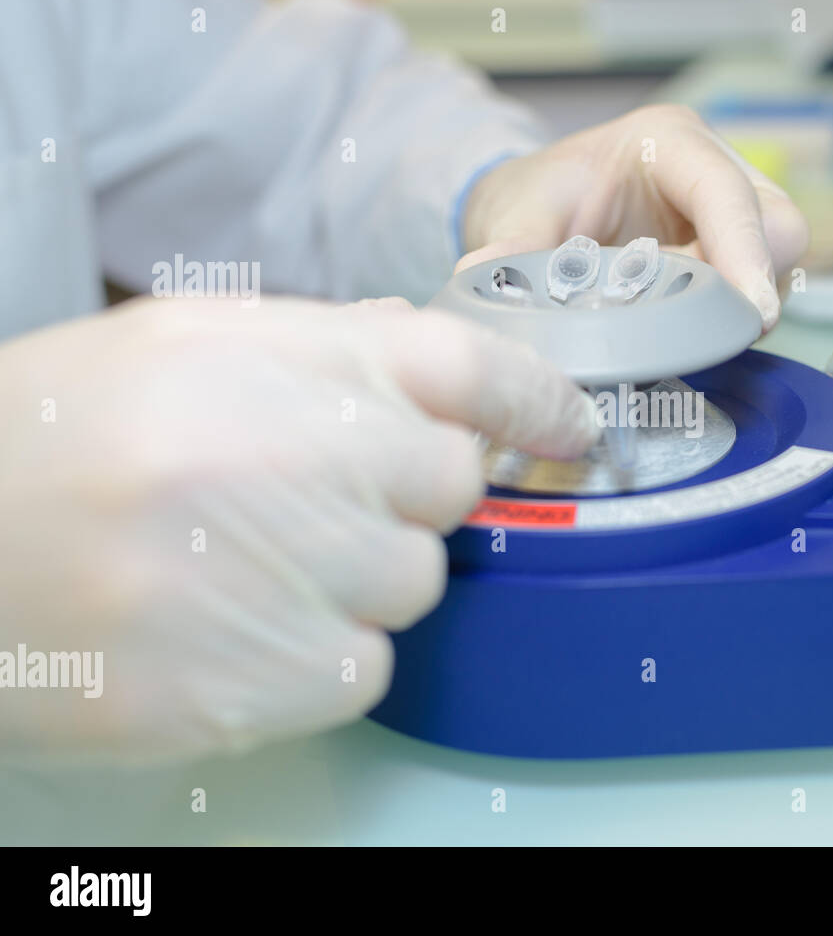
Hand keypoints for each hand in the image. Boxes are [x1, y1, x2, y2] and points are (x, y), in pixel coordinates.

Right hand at [0, 296, 596, 763]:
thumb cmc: (60, 441)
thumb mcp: (181, 347)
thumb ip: (325, 350)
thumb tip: (447, 377)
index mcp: (263, 358)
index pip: (457, 364)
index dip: (534, 394)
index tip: (572, 424)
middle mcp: (275, 459)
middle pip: (450, 485)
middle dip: (409, 495)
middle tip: (317, 497)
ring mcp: (261, 578)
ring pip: (414, 584)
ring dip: (362, 576)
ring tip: (249, 562)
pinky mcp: (243, 685)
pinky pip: (364, 666)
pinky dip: (323, 651)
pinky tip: (236, 625)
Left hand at [458, 104, 808, 331]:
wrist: (537, 213)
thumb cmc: (536, 198)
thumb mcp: (517, 216)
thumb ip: (511, 246)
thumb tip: (483, 275)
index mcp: (667, 140)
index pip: (728, 195)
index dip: (746, 254)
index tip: (751, 314)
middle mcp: (711, 168)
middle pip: (775, 229)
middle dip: (745, 285)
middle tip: (688, 329)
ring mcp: (729, 214)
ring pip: (775, 265)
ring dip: (733, 307)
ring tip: (667, 327)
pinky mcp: (732, 254)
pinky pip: (752, 292)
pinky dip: (721, 318)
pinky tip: (675, 330)